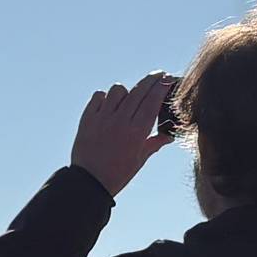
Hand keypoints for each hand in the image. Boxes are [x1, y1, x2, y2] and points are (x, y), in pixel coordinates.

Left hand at [71, 71, 176, 196]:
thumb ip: (155, 143)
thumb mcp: (140, 159)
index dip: (161, 87)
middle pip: (139, 91)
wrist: (89, 182)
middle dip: (151, 79)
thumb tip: (169, 136)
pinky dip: (104, 98)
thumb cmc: (118, 173)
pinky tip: (108, 105)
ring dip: (126, 91)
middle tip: (157, 74)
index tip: (167, 78)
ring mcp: (103, 118)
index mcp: (137, 132)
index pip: (153, 101)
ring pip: (118, 90)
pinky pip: (98, 96)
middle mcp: (121, 121)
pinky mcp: (87, 118)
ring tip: (128, 98)